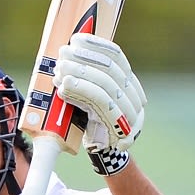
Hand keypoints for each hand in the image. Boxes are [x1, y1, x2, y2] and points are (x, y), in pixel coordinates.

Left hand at [53, 34, 146, 174]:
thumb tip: (69, 50)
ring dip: (78, 73)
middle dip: (83, 59)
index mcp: (130, 85)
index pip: (117, 57)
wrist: (103, 155)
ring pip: (104, 83)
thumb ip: (89, 76)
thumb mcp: (92, 95)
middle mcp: (135, 97)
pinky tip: (64, 86)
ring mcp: (130, 113)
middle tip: (62, 55)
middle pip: (109, 68)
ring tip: (59, 70)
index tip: (76, 39)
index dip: (96, 46)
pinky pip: (99, 101)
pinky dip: (80, 90)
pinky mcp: (119, 126)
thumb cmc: (93, 122)